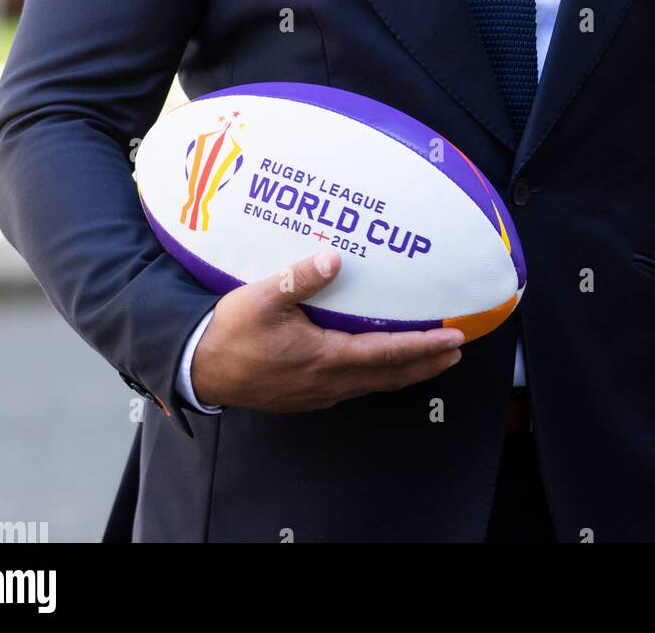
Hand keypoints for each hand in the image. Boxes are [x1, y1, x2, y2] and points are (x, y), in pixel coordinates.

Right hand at [191, 247, 464, 410]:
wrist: (199, 368)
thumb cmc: (230, 333)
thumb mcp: (263, 298)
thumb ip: (300, 279)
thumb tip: (334, 258)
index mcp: (325, 358)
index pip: (387, 353)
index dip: (424, 347)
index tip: (454, 339)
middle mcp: (328, 382)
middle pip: (389, 375)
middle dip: (425, 363)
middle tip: (456, 352)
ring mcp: (317, 393)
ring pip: (372, 384)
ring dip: (404, 371)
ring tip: (427, 359)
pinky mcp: (304, 395)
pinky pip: (352, 386)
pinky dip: (377, 376)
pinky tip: (376, 366)